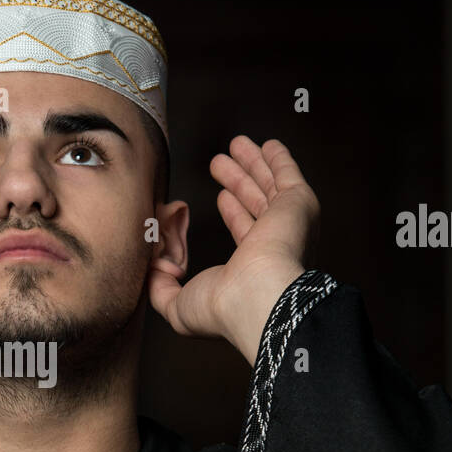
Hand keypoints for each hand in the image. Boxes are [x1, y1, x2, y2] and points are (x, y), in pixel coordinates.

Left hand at [149, 136, 317, 366]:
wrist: (257, 298)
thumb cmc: (221, 307)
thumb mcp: (176, 305)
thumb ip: (161, 289)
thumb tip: (155, 268)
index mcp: (254, 268)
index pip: (242, 231)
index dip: (231, 213)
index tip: (217, 198)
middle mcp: (274, 245)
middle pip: (254, 203)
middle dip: (238, 181)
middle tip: (220, 163)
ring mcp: (286, 223)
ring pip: (268, 185)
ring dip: (251, 165)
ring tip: (235, 145)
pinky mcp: (296, 203)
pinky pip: (288, 174)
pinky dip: (279, 159)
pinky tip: (268, 146)